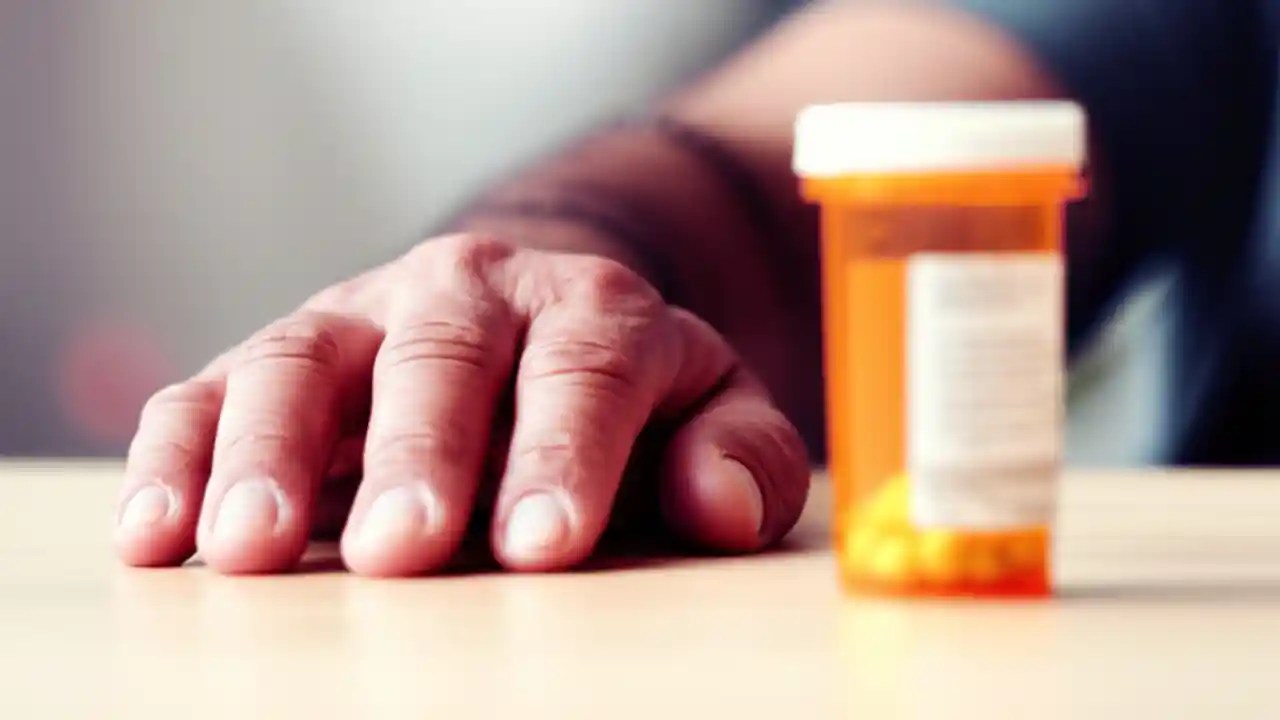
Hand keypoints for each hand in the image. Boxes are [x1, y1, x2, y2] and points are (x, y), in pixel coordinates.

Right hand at [113, 235, 808, 574]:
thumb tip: (720, 505)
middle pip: (438, 357)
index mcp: (589, 310)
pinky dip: (176, 454)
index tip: (544, 543)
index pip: (582, 369)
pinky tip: (155, 533)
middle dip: (416, 453)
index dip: (563, 453)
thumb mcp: (708, 410)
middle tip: (402, 549)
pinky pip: (209, 386)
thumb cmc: (626, 395)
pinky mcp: (280, 352)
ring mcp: (363, 316)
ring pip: (303, 359)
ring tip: (248, 552)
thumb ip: (738, 452)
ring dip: (268, 454)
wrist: (533, 316)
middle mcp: (470, 293)